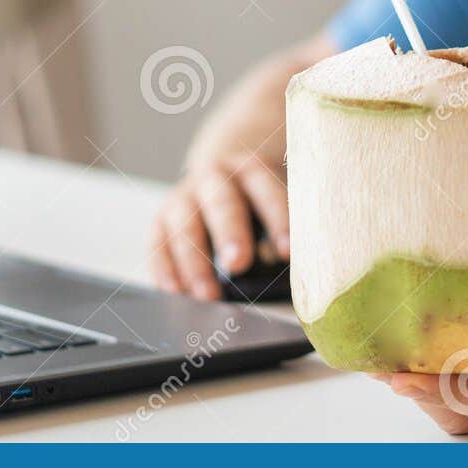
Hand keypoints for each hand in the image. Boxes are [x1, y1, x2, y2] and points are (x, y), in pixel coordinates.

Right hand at [147, 153, 289, 299]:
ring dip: (194, 261)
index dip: (277, 220)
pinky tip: (176, 293)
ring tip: (208, 297)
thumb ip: (287, 231)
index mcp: (253, 170)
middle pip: (221, 202)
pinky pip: (158, 243)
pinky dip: (164, 268)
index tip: (287, 252)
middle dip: (230, 233)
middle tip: (239, 264)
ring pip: (184, 224)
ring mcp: (185, 196)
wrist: (223, 174)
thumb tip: (308, 275)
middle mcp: (216, 178)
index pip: (267, 190)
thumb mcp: (277, 203)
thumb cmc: (260, 201)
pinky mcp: (162, 218)